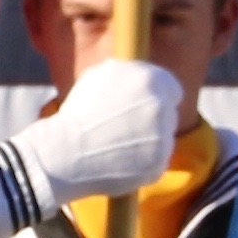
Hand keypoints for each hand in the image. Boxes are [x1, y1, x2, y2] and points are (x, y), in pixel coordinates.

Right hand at [16, 57, 187, 206]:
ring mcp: (163, 137)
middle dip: (151, 120)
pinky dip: (142, 164)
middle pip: (168, 114)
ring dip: (147, 142)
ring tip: (116, 147)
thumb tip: (138, 74)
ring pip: (163, 139)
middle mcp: (162, 106)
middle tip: (125, 129)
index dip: (158, 97)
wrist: (66, 151)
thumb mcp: (99, 76)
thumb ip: (127, 74)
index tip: (144, 107)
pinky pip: (155, 162)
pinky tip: (118, 161)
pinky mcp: (159, 164)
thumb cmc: (77, 112)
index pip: (172, 88)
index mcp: (151, 80)